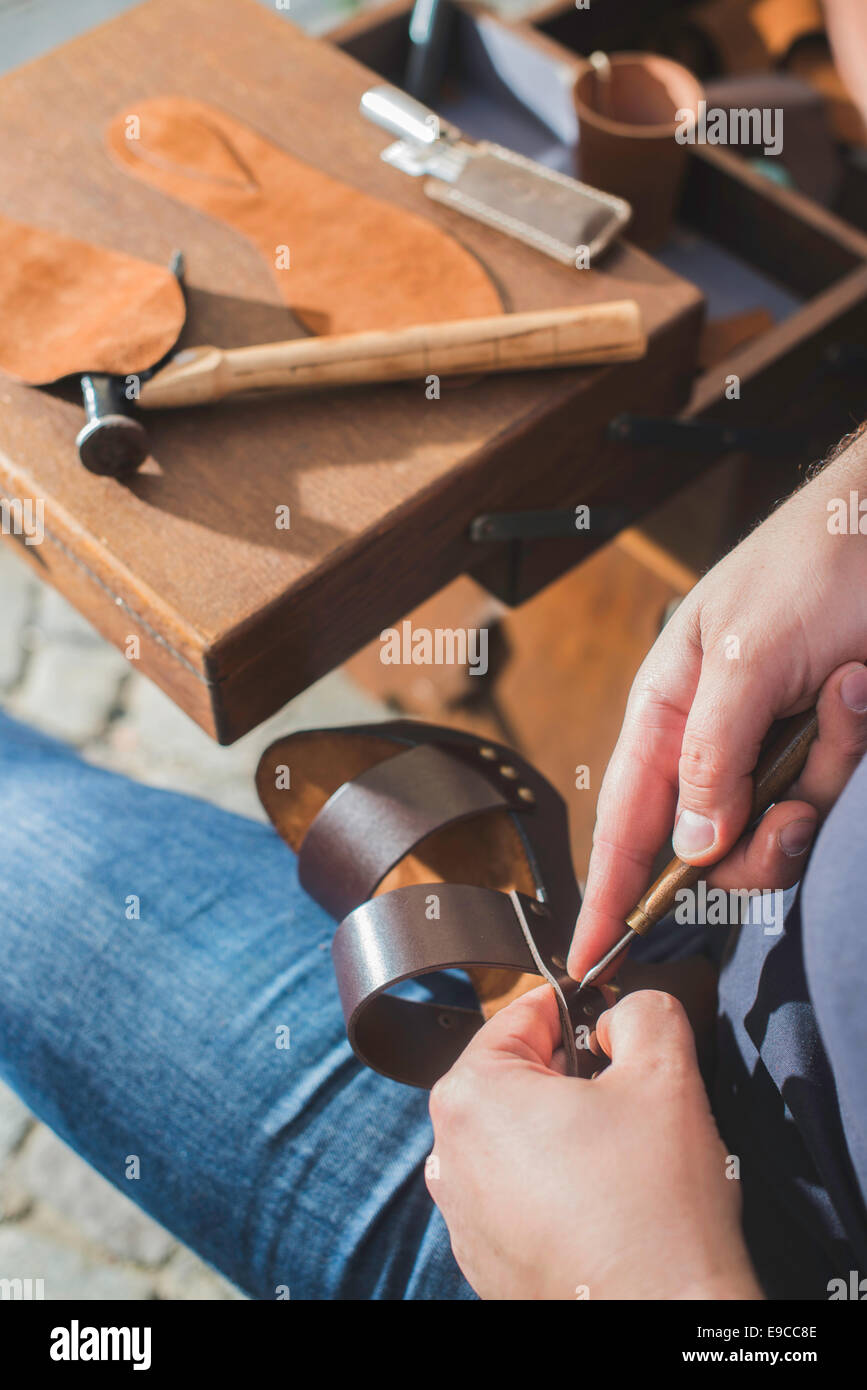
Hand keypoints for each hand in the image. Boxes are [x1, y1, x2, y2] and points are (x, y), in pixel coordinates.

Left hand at [428, 985, 762, 1299]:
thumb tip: (625, 1010)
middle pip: (519, 1076)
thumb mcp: (666, 1074)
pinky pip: (521, 1193)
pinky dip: (560, 1187)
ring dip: (569, 1133)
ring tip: (624, 1161)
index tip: (616, 1028)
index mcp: (471, 1095)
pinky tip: (608, 1205)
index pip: (523, 1015)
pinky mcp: (488, 1259)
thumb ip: (643, 1011)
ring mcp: (464, 1214)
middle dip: (575, 1077)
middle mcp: (449, 1155)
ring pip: (522, 1135)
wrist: (665, 1323)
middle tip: (631, 1102)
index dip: (581, 1012)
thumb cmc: (656, 1213)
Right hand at [569, 434, 866, 980]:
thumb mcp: (748, 657)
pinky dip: (850, 748)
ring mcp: (768, 751)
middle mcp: (710, 742)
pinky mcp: (820, 752)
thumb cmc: (807, 567)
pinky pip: (830, 796)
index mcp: (665, 712)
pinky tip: (858, 686)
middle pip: (710, 850)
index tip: (590, 961)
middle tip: (796, 804)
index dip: (606, 894)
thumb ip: (712, 757)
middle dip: (759, 841)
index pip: (622, 823)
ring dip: (821, 777)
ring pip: (779, 832)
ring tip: (846, 691)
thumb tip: (691, 848)